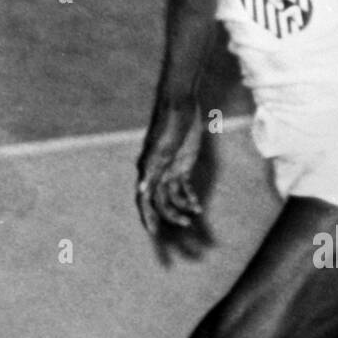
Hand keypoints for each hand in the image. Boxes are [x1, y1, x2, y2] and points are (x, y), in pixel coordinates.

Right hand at [136, 102, 204, 235]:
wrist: (180, 104)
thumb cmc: (168, 124)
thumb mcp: (161, 148)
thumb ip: (151, 170)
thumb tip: (140, 190)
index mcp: (147, 170)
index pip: (145, 199)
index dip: (148, 216)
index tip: (153, 232)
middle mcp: (156, 173)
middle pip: (160, 201)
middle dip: (169, 216)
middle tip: (183, 227)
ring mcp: (170, 169)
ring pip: (173, 197)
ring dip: (181, 208)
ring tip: (193, 218)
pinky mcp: (183, 165)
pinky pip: (184, 187)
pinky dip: (190, 197)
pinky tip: (197, 206)